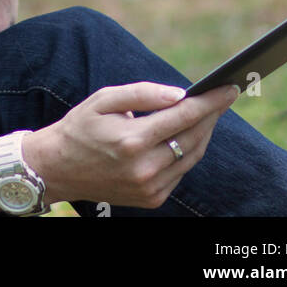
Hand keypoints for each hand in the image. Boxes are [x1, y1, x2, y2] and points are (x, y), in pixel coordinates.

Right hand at [22, 81, 238, 209]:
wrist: (57, 169)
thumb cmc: (80, 127)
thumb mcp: (105, 99)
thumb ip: (144, 93)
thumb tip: (179, 93)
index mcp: (132, 140)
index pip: (183, 117)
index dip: (210, 102)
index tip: (229, 87)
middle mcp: (144, 168)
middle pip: (193, 137)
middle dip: (211, 115)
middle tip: (223, 95)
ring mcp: (149, 188)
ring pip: (191, 156)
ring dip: (204, 132)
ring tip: (209, 111)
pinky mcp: (151, 198)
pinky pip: (180, 171)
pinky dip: (188, 150)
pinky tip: (187, 133)